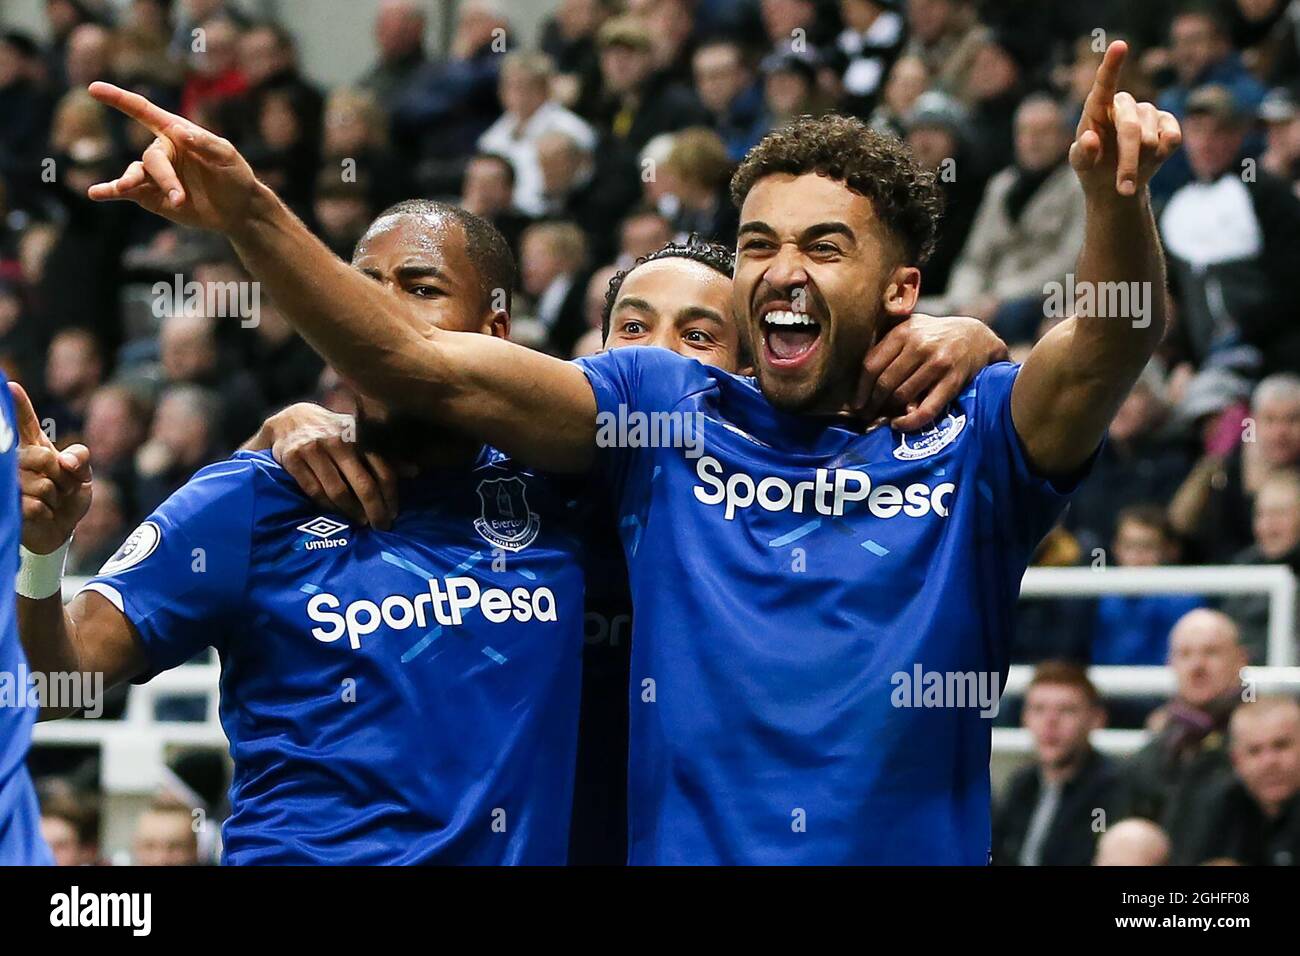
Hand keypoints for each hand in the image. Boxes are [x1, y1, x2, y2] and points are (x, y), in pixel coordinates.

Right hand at [9, 383, 91, 554]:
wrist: (60, 528)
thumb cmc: (69, 496)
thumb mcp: (83, 474)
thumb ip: (80, 459)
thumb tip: (65, 460)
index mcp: (35, 446)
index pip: (24, 422)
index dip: (19, 404)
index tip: (10, 385)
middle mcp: (17, 460)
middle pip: (44, 457)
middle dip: (63, 476)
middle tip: (63, 487)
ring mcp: (9, 482)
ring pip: (41, 484)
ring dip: (56, 497)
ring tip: (52, 501)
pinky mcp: (9, 504)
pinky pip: (35, 505)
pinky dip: (47, 512)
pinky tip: (43, 514)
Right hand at [84, 82, 261, 235]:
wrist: (238, 210)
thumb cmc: (235, 175)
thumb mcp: (227, 156)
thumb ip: (205, 143)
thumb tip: (177, 131)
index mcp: (175, 133)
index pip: (143, 111)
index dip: (120, 99)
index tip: (94, 89)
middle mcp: (161, 151)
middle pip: (151, 159)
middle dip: (165, 178)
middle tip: (180, 198)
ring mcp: (154, 175)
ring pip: (135, 175)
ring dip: (132, 184)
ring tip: (124, 189)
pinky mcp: (151, 196)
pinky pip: (128, 192)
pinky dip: (110, 191)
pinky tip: (95, 193)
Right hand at [255, 403, 399, 528]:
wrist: (290, 421)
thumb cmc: (333, 432)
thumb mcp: (360, 438)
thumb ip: (385, 455)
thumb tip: (415, 472)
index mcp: (360, 436)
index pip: (383, 470)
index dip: (390, 496)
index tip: (394, 514)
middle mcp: (339, 441)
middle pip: (363, 484)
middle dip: (375, 510)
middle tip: (381, 526)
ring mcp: (315, 449)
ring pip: (338, 491)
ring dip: (351, 512)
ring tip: (360, 522)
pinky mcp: (293, 458)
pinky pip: (313, 491)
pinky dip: (327, 506)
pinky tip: (335, 514)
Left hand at [853, 314, 1009, 430]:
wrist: (977, 337)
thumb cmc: (935, 335)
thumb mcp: (911, 326)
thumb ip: (886, 341)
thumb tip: (857, 373)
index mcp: (903, 332)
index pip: (871, 365)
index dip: (861, 390)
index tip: (856, 405)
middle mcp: (920, 345)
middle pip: (885, 383)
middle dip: (873, 405)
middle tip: (867, 418)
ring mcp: (938, 363)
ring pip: (903, 396)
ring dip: (889, 413)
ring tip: (883, 420)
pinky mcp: (953, 380)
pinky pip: (927, 408)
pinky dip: (910, 421)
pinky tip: (900, 424)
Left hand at [1070, 41, 1180, 198]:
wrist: (1115, 185)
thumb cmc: (1093, 168)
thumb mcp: (1080, 165)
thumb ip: (1081, 154)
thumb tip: (1089, 139)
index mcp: (1097, 108)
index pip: (1104, 84)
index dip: (1112, 65)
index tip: (1119, 46)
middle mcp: (1124, 105)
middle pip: (1130, 128)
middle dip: (1128, 161)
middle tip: (1123, 187)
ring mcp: (1148, 112)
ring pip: (1151, 138)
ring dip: (1141, 164)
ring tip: (1127, 177)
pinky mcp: (1168, 124)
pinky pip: (1172, 138)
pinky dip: (1162, 156)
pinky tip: (1151, 160)